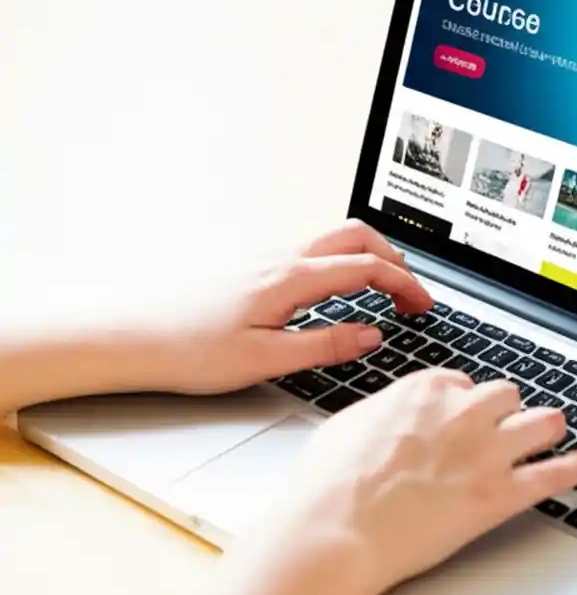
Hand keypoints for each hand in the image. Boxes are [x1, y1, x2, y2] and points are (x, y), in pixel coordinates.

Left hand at [161, 219, 433, 395]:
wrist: (134, 339)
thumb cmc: (191, 351)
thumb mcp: (268, 359)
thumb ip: (327, 344)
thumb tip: (372, 335)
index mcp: (291, 278)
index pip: (367, 268)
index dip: (404, 284)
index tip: (423, 306)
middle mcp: (282, 259)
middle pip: (356, 235)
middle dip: (394, 258)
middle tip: (411, 294)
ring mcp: (268, 259)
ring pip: (334, 238)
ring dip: (369, 256)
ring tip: (385, 289)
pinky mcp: (256, 267)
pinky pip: (313, 250)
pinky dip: (343, 261)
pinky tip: (341, 290)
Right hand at [218, 370, 576, 594]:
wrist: (335, 529)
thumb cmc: (328, 486)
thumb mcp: (348, 424)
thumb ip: (382, 411)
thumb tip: (388, 415)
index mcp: (425, 390)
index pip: (465, 383)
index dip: (466, 402)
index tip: (466, 416)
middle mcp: (463, 412)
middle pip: (508, 396)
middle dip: (506, 412)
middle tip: (503, 429)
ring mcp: (487, 451)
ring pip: (542, 422)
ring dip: (546, 429)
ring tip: (551, 435)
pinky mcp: (501, 493)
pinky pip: (556, 472)